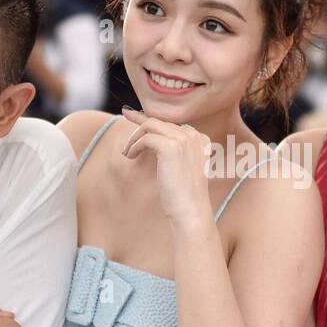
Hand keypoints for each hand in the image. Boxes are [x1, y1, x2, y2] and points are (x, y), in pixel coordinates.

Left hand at [119, 107, 213, 229]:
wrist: (191, 211)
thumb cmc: (184, 195)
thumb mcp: (182, 168)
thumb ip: (174, 152)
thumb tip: (151, 139)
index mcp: (200, 140)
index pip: (172, 124)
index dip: (151, 121)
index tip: (132, 115)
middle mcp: (193, 136)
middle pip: (160, 121)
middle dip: (139, 125)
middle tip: (126, 137)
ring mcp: (183, 140)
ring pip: (151, 125)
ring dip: (135, 137)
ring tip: (127, 152)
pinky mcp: (170, 147)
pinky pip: (146, 138)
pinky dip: (134, 146)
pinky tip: (130, 156)